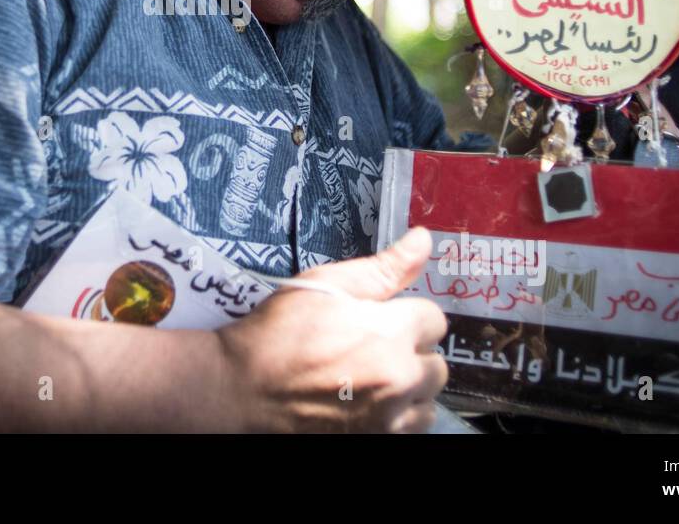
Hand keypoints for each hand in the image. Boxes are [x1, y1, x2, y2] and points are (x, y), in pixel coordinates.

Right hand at [216, 227, 449, 432]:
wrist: (243, 388)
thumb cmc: (280, 331)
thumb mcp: (328, 283)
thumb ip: (384, 266)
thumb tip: (423, 240)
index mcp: (391, 332)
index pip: (434, 319)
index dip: (406, 314)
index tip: (380, 317)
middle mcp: (400, 378)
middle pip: (436, 361)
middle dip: (411, 351)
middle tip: (372, 346)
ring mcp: (390, 416)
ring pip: (428, 397)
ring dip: (411, 386)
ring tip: (373, 375)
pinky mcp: (377, 439)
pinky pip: (413, 425)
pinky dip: (400, 414)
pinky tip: (370, 400)